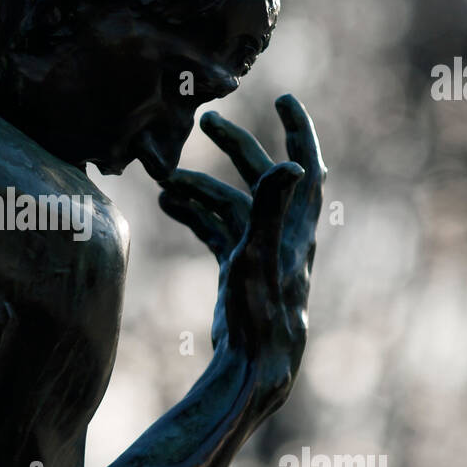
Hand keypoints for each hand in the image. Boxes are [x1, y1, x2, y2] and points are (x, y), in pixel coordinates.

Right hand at [158, 95, 325, 414]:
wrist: (253, 367)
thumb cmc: (261, 315)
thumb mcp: (260, 256)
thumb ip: (273, 207)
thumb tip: (293, 162)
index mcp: (295, 226)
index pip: (303, 167)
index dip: (298, 130)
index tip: (283, 100)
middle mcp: (281, 235)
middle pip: (260, 178)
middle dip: (234, 147)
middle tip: (206, 119)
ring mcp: (259, 252)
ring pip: (228, 206)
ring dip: (199, 188)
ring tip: (164, 176)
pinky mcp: (239, 271)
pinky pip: (215, 231)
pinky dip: (193, 214)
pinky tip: (167, 202)